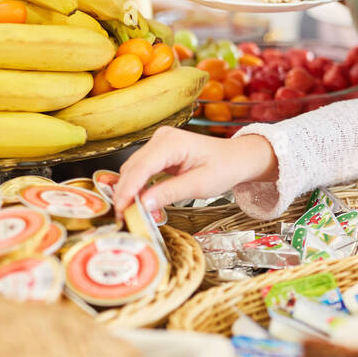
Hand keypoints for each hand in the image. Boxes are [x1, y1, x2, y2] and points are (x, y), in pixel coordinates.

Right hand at [111, 127, 276, 217]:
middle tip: (123, 218)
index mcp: (172, 142)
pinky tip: (138, 202)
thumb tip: (143, 204)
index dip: (128, 189)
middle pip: (133, 168)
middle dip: (125, 193)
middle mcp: (161, 138)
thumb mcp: (200, 185)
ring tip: (130, 213)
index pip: (142, 167)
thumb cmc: (224, 167)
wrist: (236, 158)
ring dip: (129, 190)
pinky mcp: (158, 152)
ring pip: (133, 169)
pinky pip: (141, 170)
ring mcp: (158, 143)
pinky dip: (137, 186)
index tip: (121, 210)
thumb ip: (170, 193)